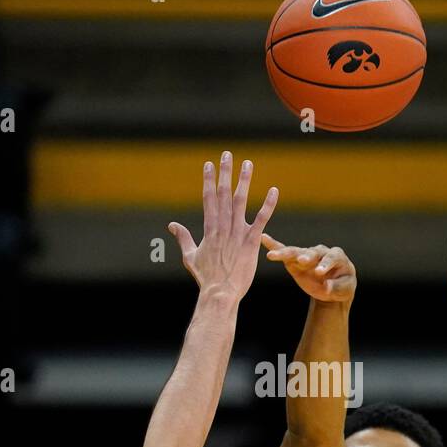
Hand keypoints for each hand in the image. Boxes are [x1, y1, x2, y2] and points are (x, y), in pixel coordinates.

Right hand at [167, 151, 278, 298]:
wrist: (220, 292)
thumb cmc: (206, 277)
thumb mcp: (190, 256)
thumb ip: (183, 238)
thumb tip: (172, 225)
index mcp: (209, 228)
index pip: (208, 198)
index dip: (208, 179)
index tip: (209, 164)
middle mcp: (223, 226)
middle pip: (224, 194)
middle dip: (225, 173)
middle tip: (227, 154)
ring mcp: (238, 233)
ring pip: (241, 201)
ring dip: (244, 181)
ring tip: (248, 164)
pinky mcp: (251, 242)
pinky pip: (261, 220)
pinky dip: (268, 205)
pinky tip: (274, 190)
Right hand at [260, 236, 356, 303]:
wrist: (333, 286)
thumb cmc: (342, 285)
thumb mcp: (344, 289)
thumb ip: (336, 287)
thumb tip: (326, 287)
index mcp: (336, 256)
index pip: (331, 258)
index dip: (325, 265)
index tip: (319, 273)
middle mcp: (320, 252)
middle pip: (311, 253)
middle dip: (306, 257)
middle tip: (301, 260)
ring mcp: (306, 255)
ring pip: (295, 252)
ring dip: (284, 253)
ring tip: (271, 255)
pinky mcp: (295, 261)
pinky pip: (284, 251)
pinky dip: (274, 246)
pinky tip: (263, 238)